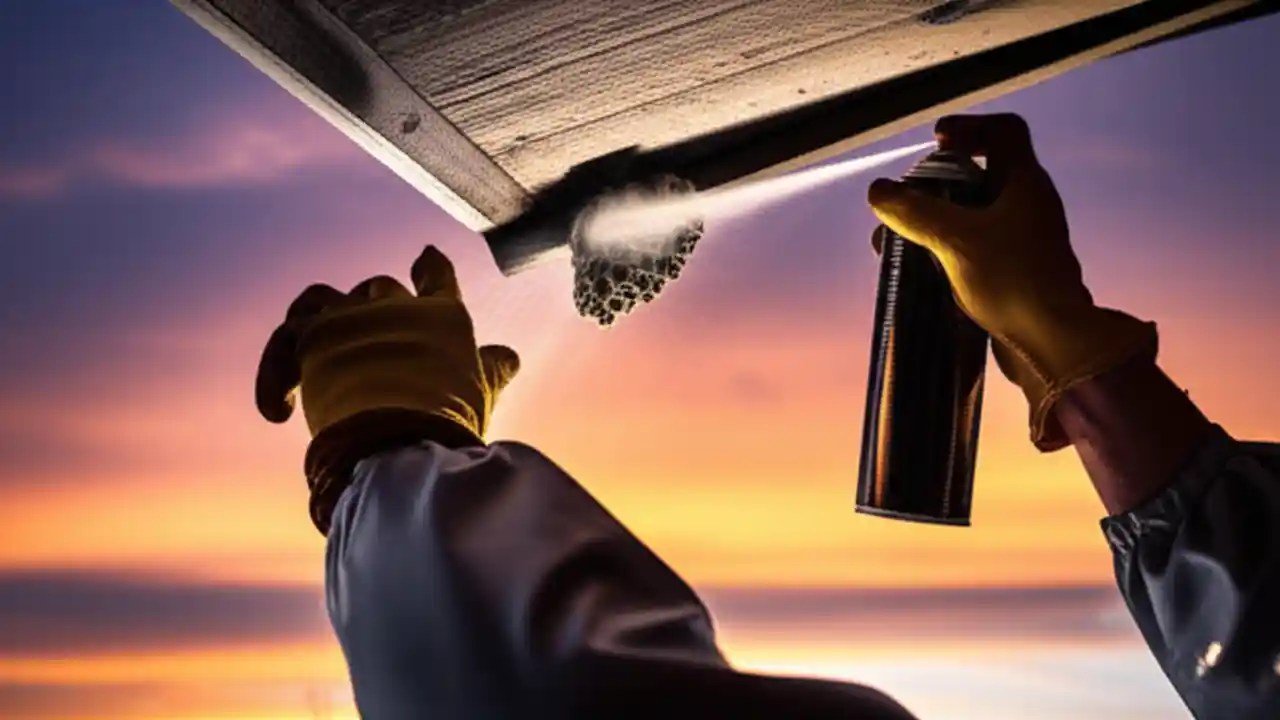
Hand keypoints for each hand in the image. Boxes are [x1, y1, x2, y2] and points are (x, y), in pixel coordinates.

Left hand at [255, 246, 519, 531]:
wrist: (400, 440)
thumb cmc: (450, 423)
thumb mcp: (481, 393)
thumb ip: (491, 369)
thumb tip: (508, 356)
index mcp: (444, 315)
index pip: (437, 274)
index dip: (430, 267)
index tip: (425, 258)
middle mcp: (397, 305)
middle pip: (378, 288)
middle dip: (371, 311)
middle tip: (366, 350)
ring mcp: (353, 316)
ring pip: (325, 298)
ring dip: (320, 322)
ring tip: (312, 357)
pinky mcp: (312, 336)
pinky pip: (283, 338)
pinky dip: (276, 373)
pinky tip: (278, 410)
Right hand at [868, 114, 1154, 449]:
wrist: (1054, 343)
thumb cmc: (1012, 280)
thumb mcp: (954, 239)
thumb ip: (915, 211)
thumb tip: (879, 191)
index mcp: (1024, 183)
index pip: (1005, 131)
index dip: (970, 126)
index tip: (936, 141)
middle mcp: (1028, 205)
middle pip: (981, 174)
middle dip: (936, 183)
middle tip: (905, 200)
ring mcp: (1024, 240)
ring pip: (974, 215)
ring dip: (935, 221)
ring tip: (897, 242)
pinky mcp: (1016, 273)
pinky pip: (976, 247)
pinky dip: (946, 249)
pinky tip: (921, 268)